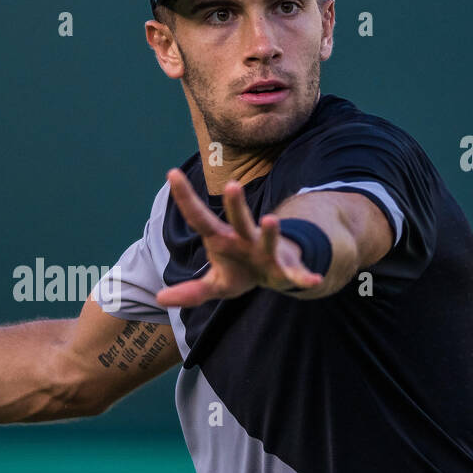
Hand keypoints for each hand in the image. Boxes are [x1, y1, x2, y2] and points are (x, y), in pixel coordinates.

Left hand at [155, 168, 323, 307]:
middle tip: (231, 184)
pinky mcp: (286, 269)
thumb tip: (159, 299)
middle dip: (236, 205)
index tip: (172, 173)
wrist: (275, 273)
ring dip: (271, 231)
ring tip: (272, 219)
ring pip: (269, 239)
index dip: (186, 198)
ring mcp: (267, 252)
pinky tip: (313, 280)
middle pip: (239, 220)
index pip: (200, 218)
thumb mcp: (215, 283)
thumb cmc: (240, 270)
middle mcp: (246, 239)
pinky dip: (304, 277)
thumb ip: (190, 291)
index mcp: (223, 239)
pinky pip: (297, 273)